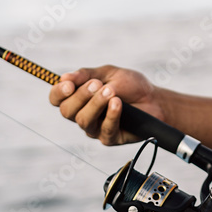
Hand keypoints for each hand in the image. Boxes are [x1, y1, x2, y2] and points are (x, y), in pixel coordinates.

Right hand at [49, 65, 165, 144]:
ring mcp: (95, 128)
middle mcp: (83, 115)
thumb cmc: (130, 86)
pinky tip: (118, 104)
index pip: (57, 99)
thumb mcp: (108, 73)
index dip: (58, 93)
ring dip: (96, 104)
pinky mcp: (110, 138)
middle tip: (97, 85)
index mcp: (78, 98)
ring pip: (83, 121)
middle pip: (67, 111)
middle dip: (80, 96)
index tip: (69, 84)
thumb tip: (64, 77)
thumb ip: (86, 75)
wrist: (154, 99)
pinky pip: (105, 129)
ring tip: (111, 92)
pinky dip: (111, 115)